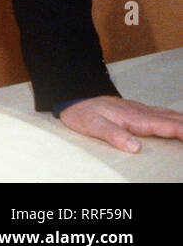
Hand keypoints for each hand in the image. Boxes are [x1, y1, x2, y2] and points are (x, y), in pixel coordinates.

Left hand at [58, 96, 182, 152]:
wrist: (73, 97)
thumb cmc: (82, 113)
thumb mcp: (93, 126)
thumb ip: (113, 135)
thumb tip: (135, 148)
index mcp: (135, 118)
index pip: (167, 126)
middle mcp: (141, 112)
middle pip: (174, 120)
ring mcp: (140, 110)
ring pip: (170, 115)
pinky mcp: (137, 110)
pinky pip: (162, 114)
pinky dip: (176, 118)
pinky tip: (179, 121)